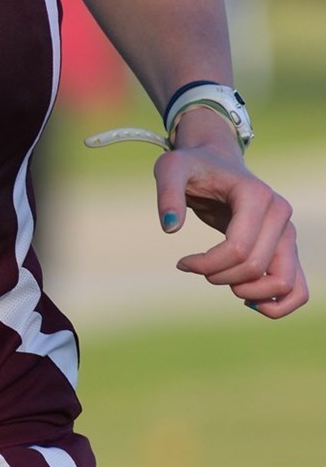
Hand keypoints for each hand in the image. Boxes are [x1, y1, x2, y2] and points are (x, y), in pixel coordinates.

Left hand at [154, 137, 307, 318]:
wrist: (215, 163)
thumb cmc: (192, 167)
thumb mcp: (170, 169)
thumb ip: (167, 194)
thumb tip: (171, 228)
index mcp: (256, 195)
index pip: (238, 248)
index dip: (206, 264)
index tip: (182, 263)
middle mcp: (280, 213)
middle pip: (255, 267)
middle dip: (220, 277)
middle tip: (198, 269)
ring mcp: (287, 232)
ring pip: (284, 282)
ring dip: (250, 293)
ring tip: (224, 281)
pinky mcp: (287, 247)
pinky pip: (298, 288)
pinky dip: (277, 303)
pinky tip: (248, 301)